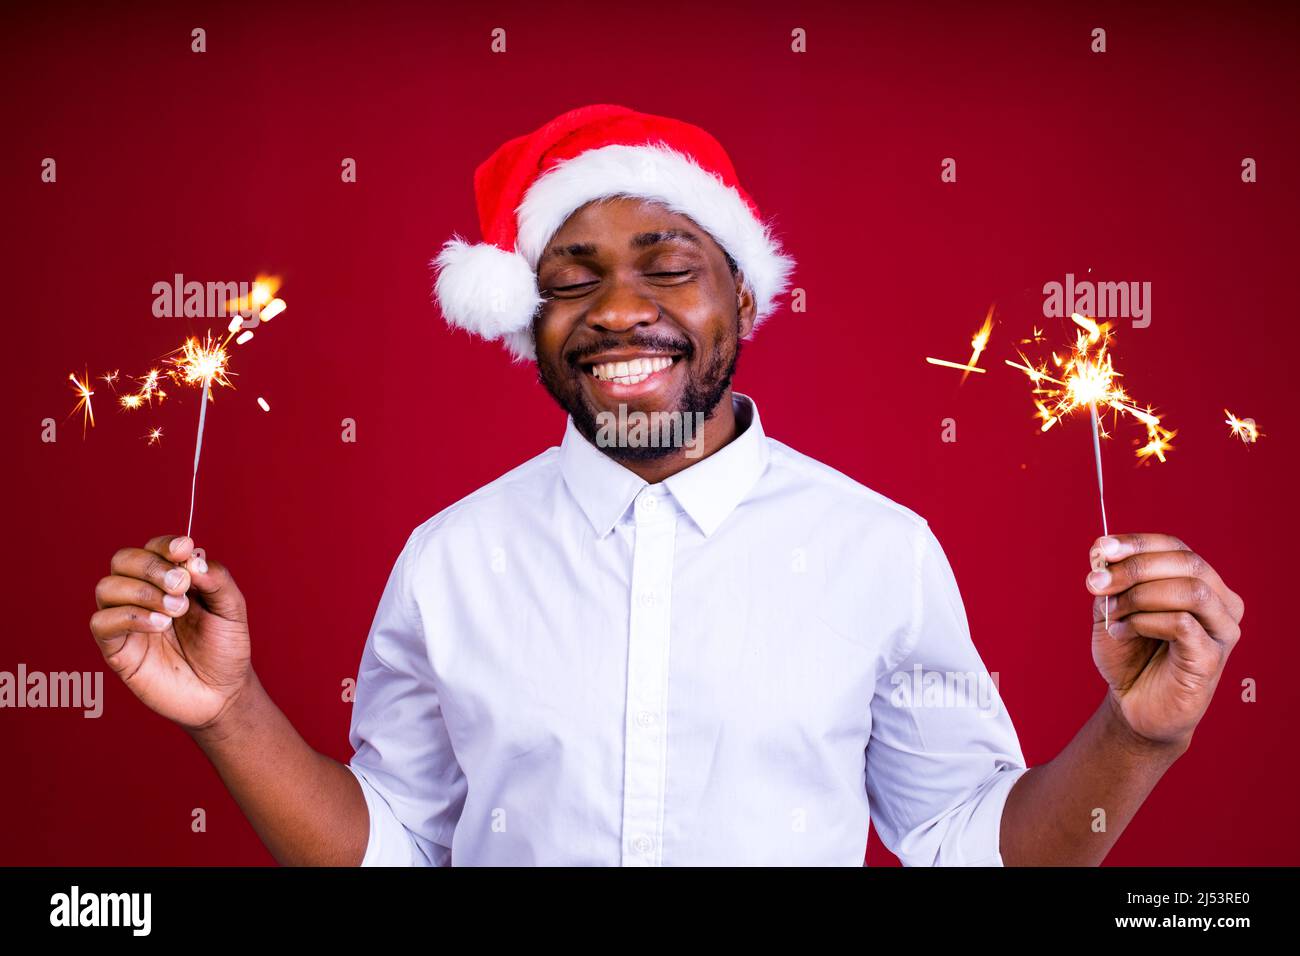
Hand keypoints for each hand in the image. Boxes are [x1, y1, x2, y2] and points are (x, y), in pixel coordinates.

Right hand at [90, 535, 251, 732]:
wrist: (223, 694)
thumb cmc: (226, 650)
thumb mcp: (232, 609)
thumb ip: (217, 579)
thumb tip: (192, 559)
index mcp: (170, 580)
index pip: (153, 548)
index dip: (165, 545)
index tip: (184, 548)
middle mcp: (144, 595)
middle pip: (123, 560)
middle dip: (152, 566)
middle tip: (181, 586)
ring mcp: (127, 622)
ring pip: (107, 587)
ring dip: (142, 591)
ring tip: (175, 612)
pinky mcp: (117, 650)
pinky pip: (101, 623)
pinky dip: (128, 617)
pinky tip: (158, 625)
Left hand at [1086, 533, 1244, 748]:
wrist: (1133, 705)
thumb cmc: (1129, 654)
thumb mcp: (1112, 608)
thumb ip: (1110, 581)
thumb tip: (1102, 553)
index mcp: (1198, 582)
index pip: (1174, 547)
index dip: (1137, 543)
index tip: (1100, 548)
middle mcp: (1219, 602)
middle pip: (1186, 563)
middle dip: (1134, 568)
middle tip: (1096, 583)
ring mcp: (1221, 630)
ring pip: (1191, 590)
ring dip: (1141, 595)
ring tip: (1113, 614)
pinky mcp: (1212, 657)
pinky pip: (1182, 623)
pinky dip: (1145, 621)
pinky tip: (1125, 631)